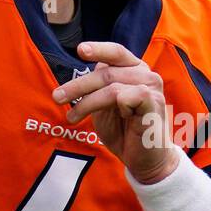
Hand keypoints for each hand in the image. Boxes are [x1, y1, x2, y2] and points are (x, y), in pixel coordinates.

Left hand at [51, 41, 180, 184]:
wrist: (145, 161)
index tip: (80, 50)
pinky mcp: (153, 103)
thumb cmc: (125, 131)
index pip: (116, 52)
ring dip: (86, 103)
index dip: (98, 49)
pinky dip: (112, 108)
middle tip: (57, 97)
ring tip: (72, 117)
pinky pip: (124, 98)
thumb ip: (98, 87)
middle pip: (106, 72)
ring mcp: (152, 88)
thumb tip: (81, 75)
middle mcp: (146, 74)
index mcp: (135, 70)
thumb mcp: (105, 106)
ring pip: (110, 87)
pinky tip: (117, 118)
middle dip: (78, 86)